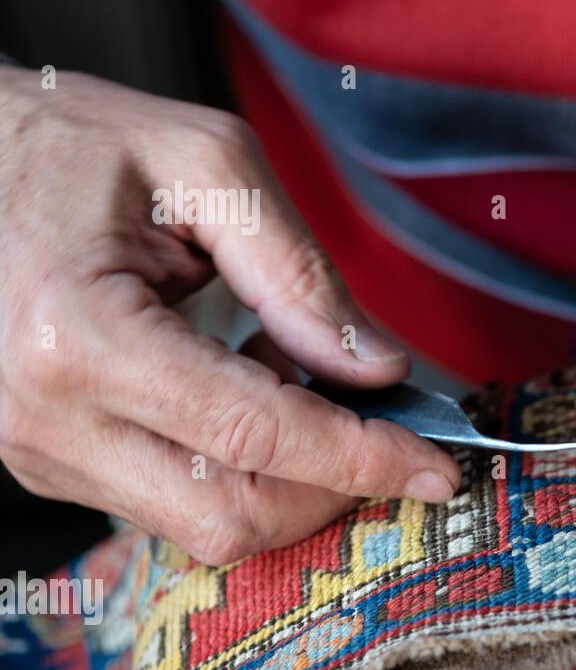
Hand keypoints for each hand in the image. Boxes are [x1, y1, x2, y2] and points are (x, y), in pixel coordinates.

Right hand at [0, 67, 459, 564]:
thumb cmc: (70, 144)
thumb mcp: (204, 164)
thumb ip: (298, 271)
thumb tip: (379, 369)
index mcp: (79, 336)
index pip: (257, 435)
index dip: (364, 457)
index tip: (440, 465)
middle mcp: (46, 419)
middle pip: (232, 514)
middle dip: (333, 487)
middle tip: (386, 423)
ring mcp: (38, 453)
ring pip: (204, 525)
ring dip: (287, 475)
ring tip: (293, 375)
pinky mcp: (49, 462)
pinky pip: (172, 501)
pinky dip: (241, 468)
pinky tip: (247, 390)